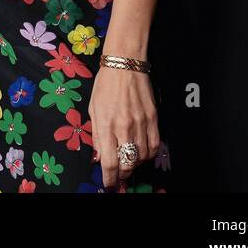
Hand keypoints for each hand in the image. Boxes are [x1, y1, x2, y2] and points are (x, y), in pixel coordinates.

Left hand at [89, 66, 160, 188]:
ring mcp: (142, 123)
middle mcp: (125, 126)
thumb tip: (99, 156)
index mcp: (107, 124)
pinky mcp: (154, 119)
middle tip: (118, 175)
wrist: (125, 65)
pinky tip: (141, 152)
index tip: (108, 182)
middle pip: (128, 163)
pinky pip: (154, 145)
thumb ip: (97, 135)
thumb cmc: (105, 85)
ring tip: (128, 161)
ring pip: (142, 157)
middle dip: (122, 174)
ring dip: (134, 164)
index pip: (109, 161)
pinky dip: (147, 154)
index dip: (109, 176)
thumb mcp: (93, 109)